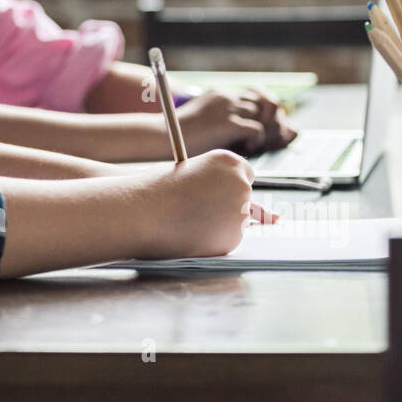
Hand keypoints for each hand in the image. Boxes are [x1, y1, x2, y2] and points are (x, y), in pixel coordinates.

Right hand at [141, 149, 277, 258]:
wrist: (139, 213)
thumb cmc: (157, 190)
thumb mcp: (190, 174)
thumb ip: (218, 185)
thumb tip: (262, 214)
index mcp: (230, 161)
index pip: (244, 174)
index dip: (226, 185)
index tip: (214, 193)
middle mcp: (241, 185)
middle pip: (244, 199)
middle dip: (225, 205)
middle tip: (194, 208)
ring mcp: (239, 213)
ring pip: (236, 222)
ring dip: (218, 224)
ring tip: (186, 219)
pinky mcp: (232, 238)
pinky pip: (227, 240)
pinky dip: (212, 240)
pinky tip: (189, 233)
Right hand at [177, 89, 296, 156]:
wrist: (163, 136)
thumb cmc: (178, 134)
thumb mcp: (202, 121)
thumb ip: (220, 120)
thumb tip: (238, 130)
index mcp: (219, 94)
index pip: (252, 96)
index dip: (260, 111)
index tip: (261, 126)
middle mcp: (226, 97)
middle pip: (261, 103)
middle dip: (268, 119)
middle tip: (265, 136)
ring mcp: (228, 109)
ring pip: (263, 115)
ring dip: (264, 129)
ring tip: (256, 142)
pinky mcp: (230, 123)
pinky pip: (257, 129)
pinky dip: (257, 139)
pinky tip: (248, 147)